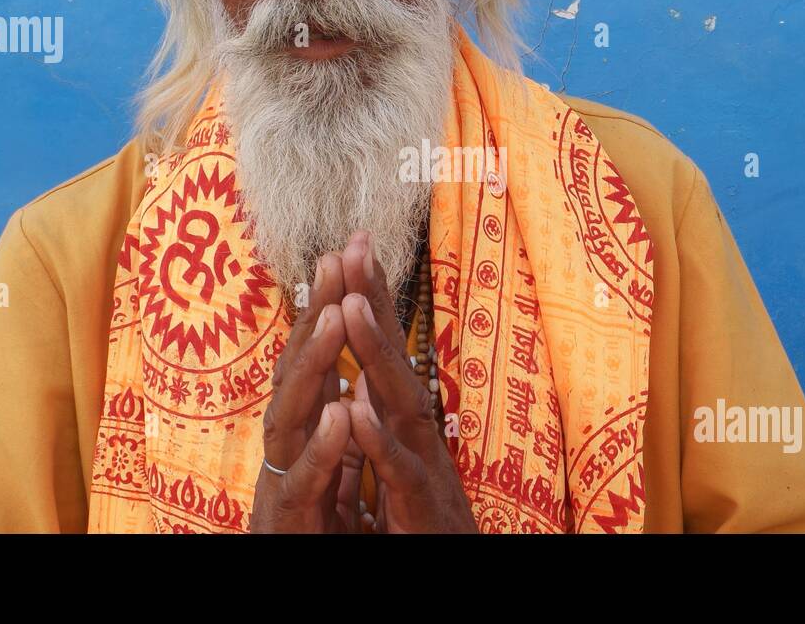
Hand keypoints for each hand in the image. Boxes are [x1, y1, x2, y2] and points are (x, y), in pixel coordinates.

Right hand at [251, 251, 360, 531]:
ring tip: (334, 317)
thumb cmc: (311, 527)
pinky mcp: (288, 518)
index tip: (343, 258)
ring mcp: (281, 479)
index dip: (327, 309)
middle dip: (315, 315)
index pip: (314, 359)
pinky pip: (305, 479)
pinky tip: (338, 413)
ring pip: (290, 414)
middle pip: (297, 371)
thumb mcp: (330, 468)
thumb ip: (336, 426)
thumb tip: (350, 382)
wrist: (291, 573)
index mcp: (302, 430)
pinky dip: (322, 448)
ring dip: (313, 364)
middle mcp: (285, 446)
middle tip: (332, 261)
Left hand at [338, 231, 477, 533]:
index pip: (384, 348)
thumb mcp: (398, 456)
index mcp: (403, 418)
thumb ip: (384, 415)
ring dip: (375, 352)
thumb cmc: (424, 516)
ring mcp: (422, 464)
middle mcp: (417, 430)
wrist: (454, 560)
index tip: (352, 246)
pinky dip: (377, 438)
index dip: (369, 298)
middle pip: (395, 356)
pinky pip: (397, 468)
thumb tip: (365, 372)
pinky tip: (355, 406)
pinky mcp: (420, 505)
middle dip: (375, 299)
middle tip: (357, 244)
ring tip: (351, 306)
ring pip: (400, 401)